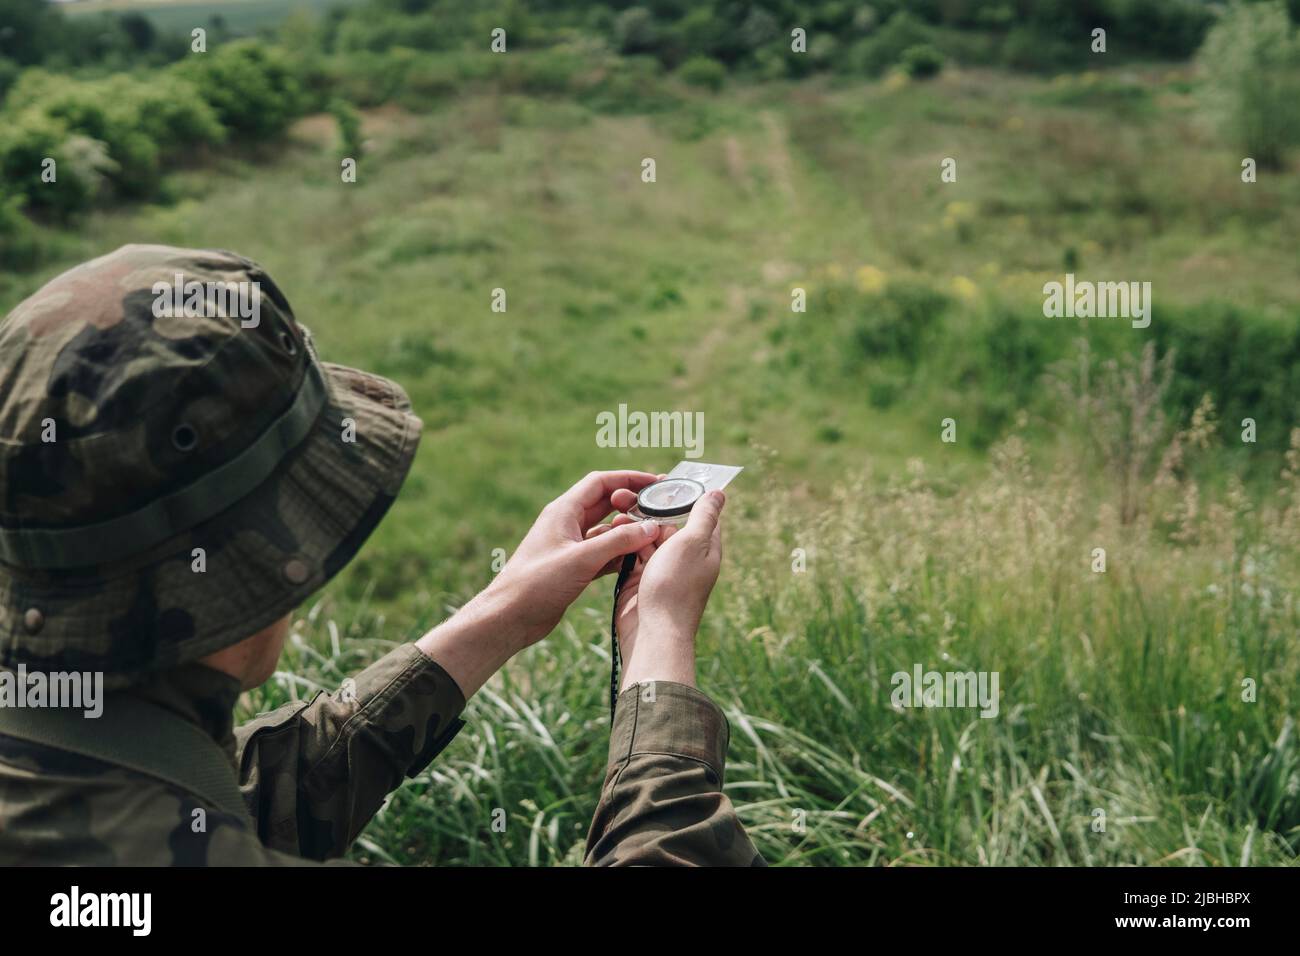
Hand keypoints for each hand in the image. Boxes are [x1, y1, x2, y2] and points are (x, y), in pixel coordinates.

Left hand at [418, 471, 662, 696]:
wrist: (509, 617)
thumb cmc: (536, 584)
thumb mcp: (581, 560)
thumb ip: (617, 542)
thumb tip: (650, 527)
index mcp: (563, 511)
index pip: (601, 483)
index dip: (630, 479)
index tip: (657, 483)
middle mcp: (567, 524)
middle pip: (606, 503)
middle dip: (633, 504)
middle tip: (662, 509)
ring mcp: (570, 546)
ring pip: (607, 530)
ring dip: (629, 531)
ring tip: (655, 536)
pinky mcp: (573, 567)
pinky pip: (603, 553)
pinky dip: (621, 554)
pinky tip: (638, 560)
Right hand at [614, 490, 725, 689]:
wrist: (652, 633)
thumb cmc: (676, 587)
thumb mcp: (693, 544)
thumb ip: (704, 516)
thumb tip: (720, 493)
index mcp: (704, 548)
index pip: (698, 513)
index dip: (681, 495)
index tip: (660, 479)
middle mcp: (684, 557)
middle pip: (667, 523)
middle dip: (648, 507)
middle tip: (624, 494)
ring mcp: (661, 569)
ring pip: (646, 536)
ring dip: (631, 522)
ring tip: (614, 510)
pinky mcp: (639, 579)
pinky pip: (631, 554)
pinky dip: (622, 541)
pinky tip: (610, 530)